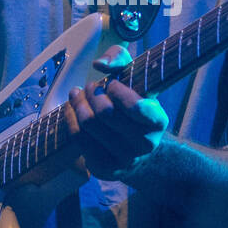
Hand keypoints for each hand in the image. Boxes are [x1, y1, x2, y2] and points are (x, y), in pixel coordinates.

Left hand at [64, 44, 168, 181]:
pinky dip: (70, 119)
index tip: (111, 84)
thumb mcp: (136, 80)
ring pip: (89, 124)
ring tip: (78, 94)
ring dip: (77, 103)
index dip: (117, 91)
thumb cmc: (133, 106)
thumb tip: (99, 64)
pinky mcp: (104, 169)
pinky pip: (79, 138)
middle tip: (90, 87)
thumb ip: (121, 59)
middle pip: (104, 113)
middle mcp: (144, 143)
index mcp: (157, 121)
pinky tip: (71, 109)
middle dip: (91, 93)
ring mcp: (124, 159)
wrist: (138, 150)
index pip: (135, 106)